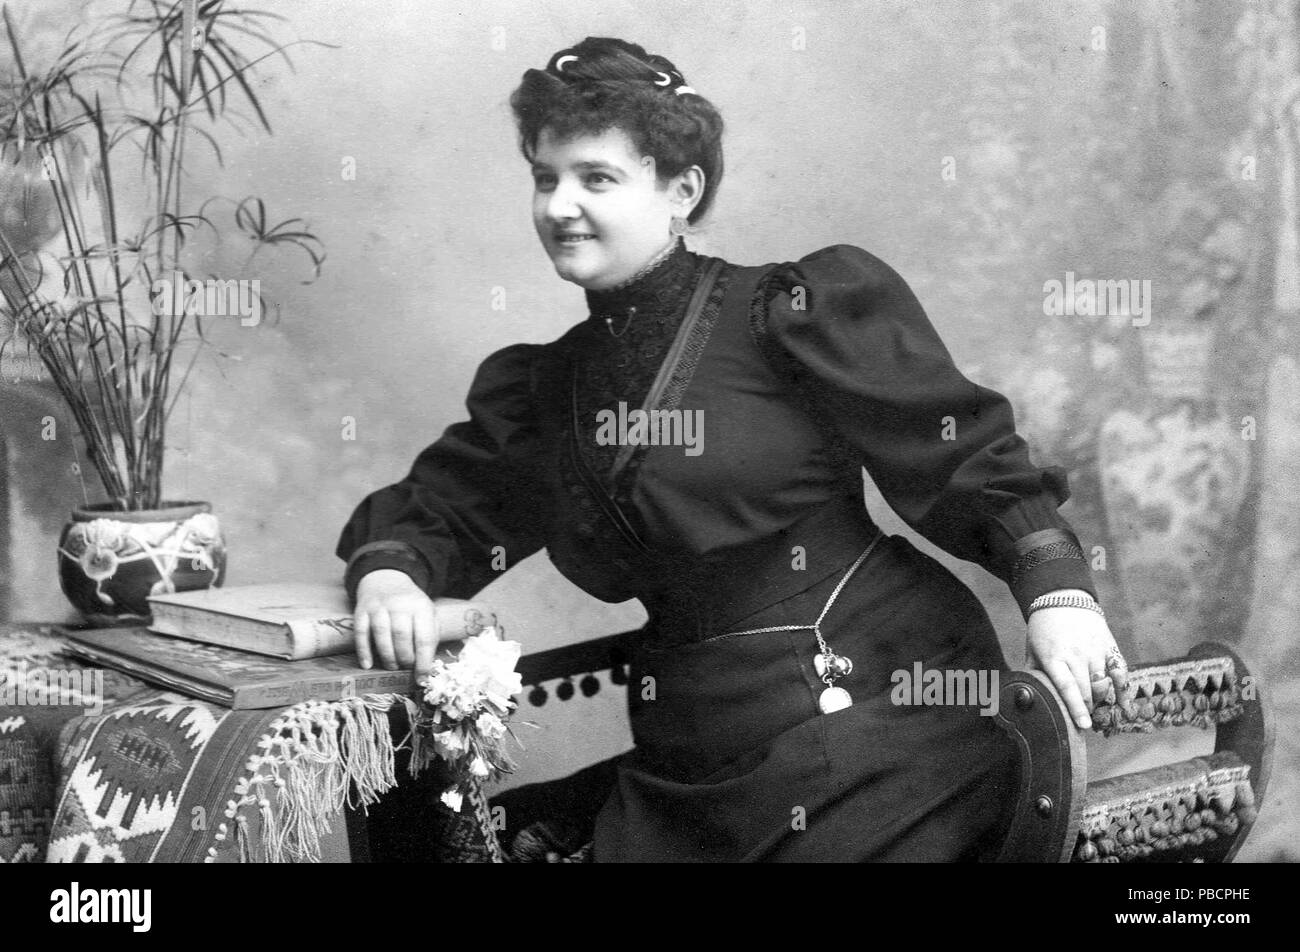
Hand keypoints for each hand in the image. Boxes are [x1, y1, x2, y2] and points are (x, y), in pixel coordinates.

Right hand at [353, 569, 437, 677]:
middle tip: (406, 668)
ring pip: (381, 634)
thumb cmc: (411, 605)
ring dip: (387, 656)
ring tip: (392, 666)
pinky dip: (364, 651)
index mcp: (421, 606)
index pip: (424, 637)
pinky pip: (360, 633)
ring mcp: (379, 607)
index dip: (424, 662)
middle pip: (402, 636)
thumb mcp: (428, 614)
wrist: (387, 580)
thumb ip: (431, 636)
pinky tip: (367, 664)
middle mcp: (400, 604)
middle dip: (405, 658)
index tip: (422, 679)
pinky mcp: (362, 611)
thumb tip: (428, 667)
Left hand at [1024, 592, 1128, 730]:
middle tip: (1082, 721)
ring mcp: (1095, 651)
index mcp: (1054, 658)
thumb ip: (1032, 674)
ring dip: (1100, 701)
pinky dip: (1123, 689)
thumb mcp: (1031, 650)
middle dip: (1086, 710)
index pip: (1067, 688)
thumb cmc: (1043, 629)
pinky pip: (1120, 671)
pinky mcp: (1110, 646)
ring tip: (1094, 709)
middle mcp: (1077, 655)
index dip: (1076, 709)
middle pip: (1087, 691)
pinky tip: (1124, 705)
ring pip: (1104, 684)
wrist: (1063, 599)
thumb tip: (1027, 697)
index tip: (1083, 726)